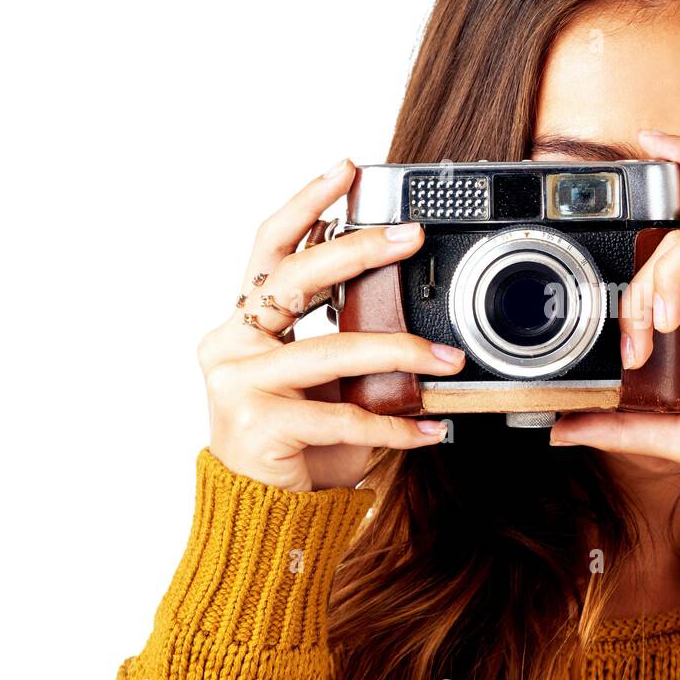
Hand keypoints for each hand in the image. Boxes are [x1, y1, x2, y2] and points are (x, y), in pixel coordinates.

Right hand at [197, 159, 465, 491]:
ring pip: (332, 350)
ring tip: (449, 357)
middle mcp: (231, 343)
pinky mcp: (260, 426)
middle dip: (358, 249)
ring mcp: (239, 383)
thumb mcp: (319, 378)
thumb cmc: (294, 438)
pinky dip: (395, 426)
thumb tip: (395, 286)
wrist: (261, 511)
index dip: (307, 203)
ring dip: (401, 351)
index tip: (347, 169)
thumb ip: (339, 333)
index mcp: (243, 322)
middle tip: (411, 235)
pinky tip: (431, 429)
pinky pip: (344, 418)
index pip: (272, 247)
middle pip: (296, 277)